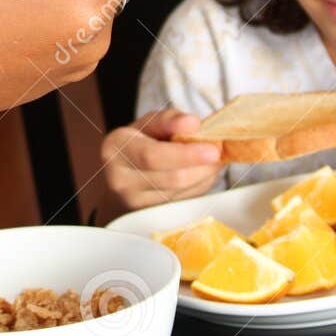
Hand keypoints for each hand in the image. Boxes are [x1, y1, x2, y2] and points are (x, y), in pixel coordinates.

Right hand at [100, 108, 224, 212]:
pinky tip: (199, 173)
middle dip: (203, 166)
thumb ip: (169, 119)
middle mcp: (120, 179)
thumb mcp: (147, 124)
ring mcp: (134, 202)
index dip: (186, 154)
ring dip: (204, 176)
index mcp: (116, 149)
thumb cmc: (137, 144)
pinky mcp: (149, 215)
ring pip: (181, 192)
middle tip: (218, 152)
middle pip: (172, 178)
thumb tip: (193, 123)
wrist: (120, 175)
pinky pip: (183, 201)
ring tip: (211, 159)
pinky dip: (199, 186)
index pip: (152, 156)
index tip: (212, 149)